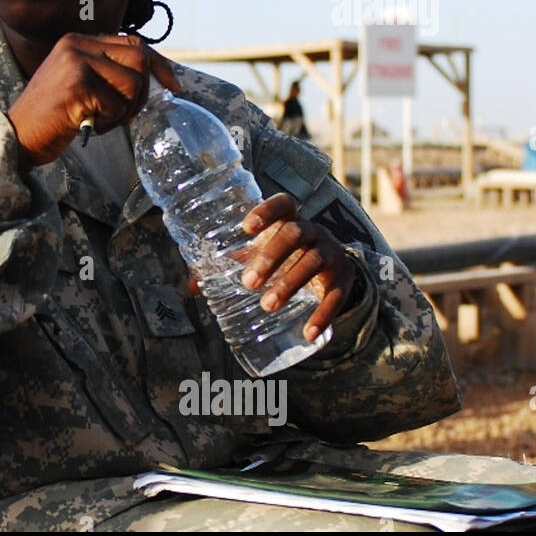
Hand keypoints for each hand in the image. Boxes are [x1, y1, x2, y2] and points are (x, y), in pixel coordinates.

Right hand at [7, 32, 180, 174]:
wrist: (17, 136)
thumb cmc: (51, 117)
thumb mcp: (78, 82)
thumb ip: (107, 71)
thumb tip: (152, 76)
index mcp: (78, 41)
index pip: (134, 43)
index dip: (159, 64)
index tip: (174, 86)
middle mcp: (77, 45)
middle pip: (139, 60)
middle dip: (141, 93)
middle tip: (124, 115)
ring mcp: (76, 63)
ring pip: (132, 84)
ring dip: (123, 111)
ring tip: (99, 120)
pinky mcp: (77, 86)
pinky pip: (116, 105)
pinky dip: (108, 123)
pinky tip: (88, 126)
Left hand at [188, 193, 355, 341]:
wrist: (329, 271)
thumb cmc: (284, 256)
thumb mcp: (259, 256)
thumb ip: (227, 266)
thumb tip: (192, 285)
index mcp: (289, 220)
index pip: (283, 204)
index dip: (266, 211)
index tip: (245, 228)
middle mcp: (312, 231)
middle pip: (294, 234)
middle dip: (271, 257)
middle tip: (249, 283)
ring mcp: (331, 252)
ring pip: (313, 262)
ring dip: (290, 284)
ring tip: (267, 306)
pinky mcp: (344, 278)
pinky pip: (336, 295)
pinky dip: (323, 314)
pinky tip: (309, 331)